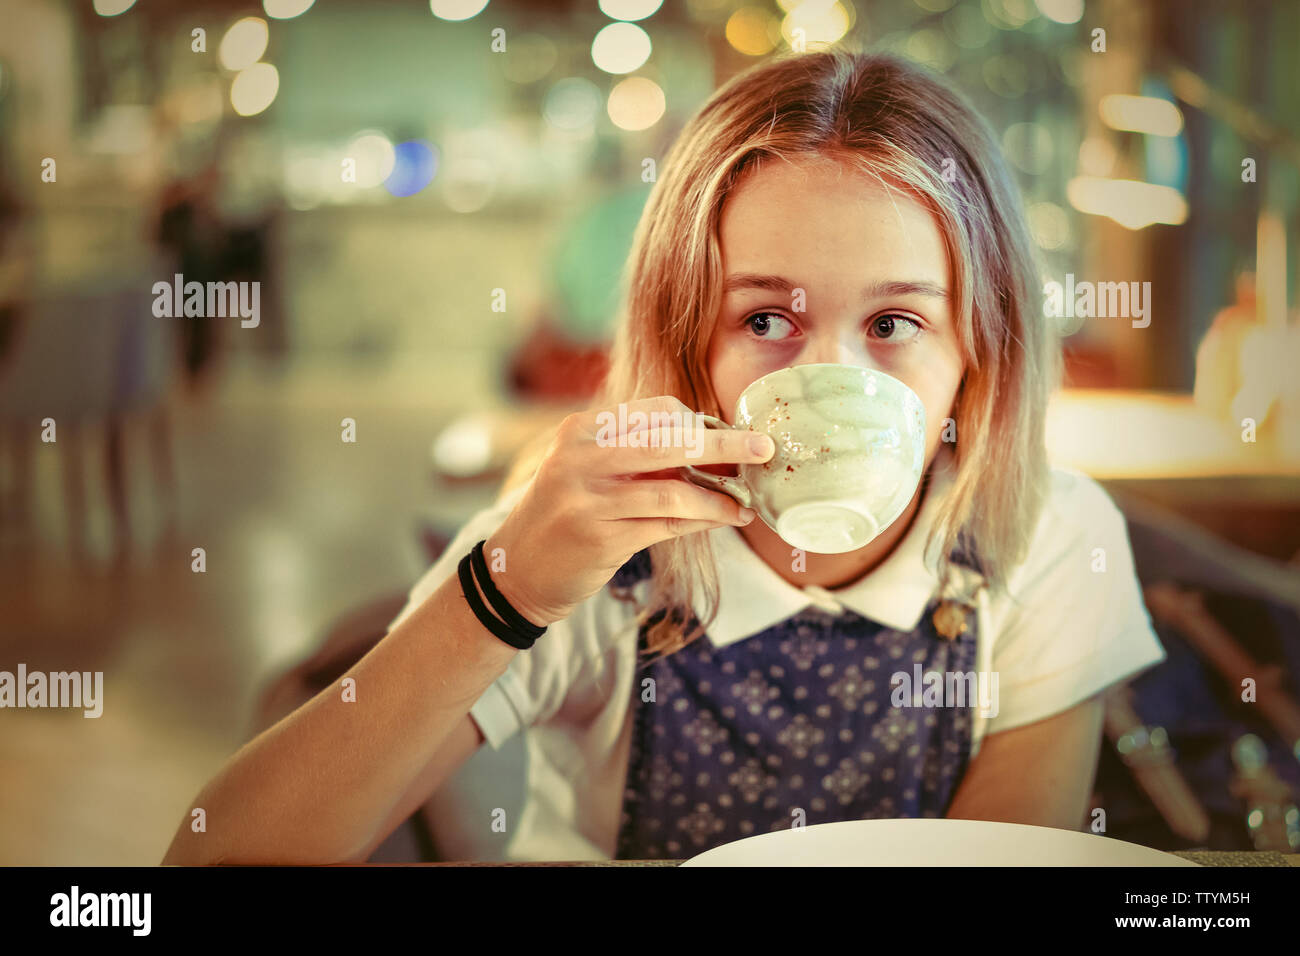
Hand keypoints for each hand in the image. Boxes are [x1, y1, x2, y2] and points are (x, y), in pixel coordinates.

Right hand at [482, 395, 774, 625]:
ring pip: (673, 490)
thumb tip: (710, 445)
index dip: (700, 421)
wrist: (516, 571)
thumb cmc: (563, 515)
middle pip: (669, 443)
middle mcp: (580, 458)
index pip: (655, 412)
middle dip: (725, 445)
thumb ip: (635, 454)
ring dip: (718, 496)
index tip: (731, 433)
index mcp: (580, 431)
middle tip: (765, 448)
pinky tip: (724, 520)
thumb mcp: (586, 471)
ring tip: (745, 501)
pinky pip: (666, 525)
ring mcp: (588, 500)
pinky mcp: (600, 538)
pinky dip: (701, 520)